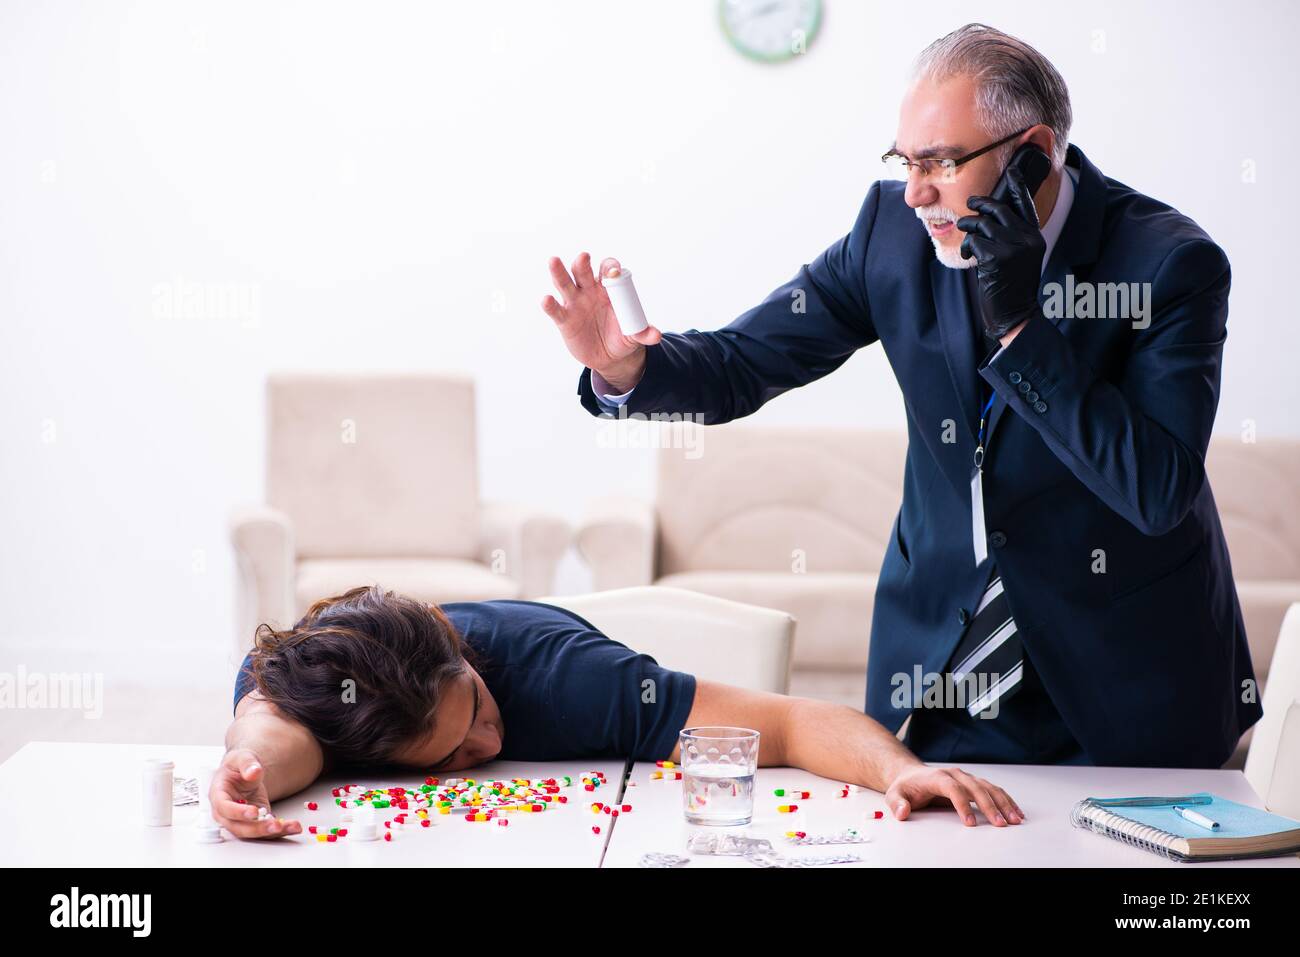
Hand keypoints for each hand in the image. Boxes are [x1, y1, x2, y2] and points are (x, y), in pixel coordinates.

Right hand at [209, 748, 302, 839]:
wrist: (246, 772)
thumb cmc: (239, 766)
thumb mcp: (242, 757)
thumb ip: (247, 764)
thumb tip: (253, 771)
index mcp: (219, 795)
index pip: (224, 808)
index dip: (237, 812)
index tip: (253, 811)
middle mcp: (226, 812)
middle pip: (238, 826)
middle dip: (257, 828)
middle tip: (275, 825)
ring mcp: (240, 820)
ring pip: (252, 832)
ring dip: (271, 832)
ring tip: (290, 826)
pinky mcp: (254, 823)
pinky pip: (264, 831)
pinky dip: (279, 830)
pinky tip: (292, 826)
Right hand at [541, 252, 661, 392]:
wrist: (609, 357)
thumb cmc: (622, 338)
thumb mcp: (634, 337)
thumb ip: (643, 333)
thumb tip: (656, 336)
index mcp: (609, 289)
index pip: (608, 270)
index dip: (610, 268)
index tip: (614, 273)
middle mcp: (589, 290)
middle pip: (583, 271)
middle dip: (583, 263)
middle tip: (584, 257)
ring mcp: (575, 303)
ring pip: (565, 283)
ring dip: (559, 272)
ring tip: (554, 261)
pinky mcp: (564, 319)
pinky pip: (555, 309)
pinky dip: (550, 304)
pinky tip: (547, 299)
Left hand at [884, 764, 1023, 826]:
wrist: (912, 775)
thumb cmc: (906, 787)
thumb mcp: (894, 794)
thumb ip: (897, 804)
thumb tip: (903, 813)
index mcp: (936, 776)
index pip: (952, 788)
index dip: (962, 804)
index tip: (970, 823)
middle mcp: (955, 774)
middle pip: (975, 788)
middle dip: (989, 806)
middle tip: (1000, 824)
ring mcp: (966, 778)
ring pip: (988, 788)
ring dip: (1003, 803)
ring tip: (1015, 819)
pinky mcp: (973, 783)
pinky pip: (993, 790)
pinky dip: (1005, 800)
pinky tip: (1016, 812)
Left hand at [956, 167, 1044, 340]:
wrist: (1015, 313)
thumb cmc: (1012, 286)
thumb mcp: (1018, 257)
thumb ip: (1011, 237)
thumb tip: (988, 219)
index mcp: (1034, 237)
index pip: (1025, 205)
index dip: (1018, 186)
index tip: (1013, 170)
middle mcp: (1027, 238)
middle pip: (999, 209)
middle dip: (980, 203)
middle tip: (969, 202)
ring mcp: (1012, 247)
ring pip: (982, 224)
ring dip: (968, 228)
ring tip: (966, 238)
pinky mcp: (996, 257)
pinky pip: (973, 242)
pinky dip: (967, 248)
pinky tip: (969, 258)